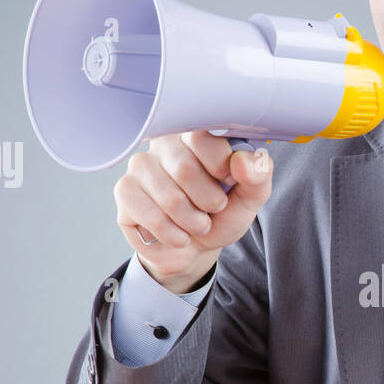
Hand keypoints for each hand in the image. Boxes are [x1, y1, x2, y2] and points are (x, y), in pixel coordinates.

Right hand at [113, 130, 273, 293]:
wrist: (194, 247)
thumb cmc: (219, 215)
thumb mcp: (248, 198)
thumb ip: (258, 176)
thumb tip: (245, 160)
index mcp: (196, 136)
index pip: (202, 137)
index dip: (221, 168)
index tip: (227, 182)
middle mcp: (164, 144)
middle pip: (184, 169)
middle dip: (209, 201)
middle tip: (214, 209)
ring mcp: (140, 166)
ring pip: (169, 198)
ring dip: (193, 222)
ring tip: (198, 224)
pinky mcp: (125, 191)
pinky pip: (151, 216)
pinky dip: (173, 234)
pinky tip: (178, 235)